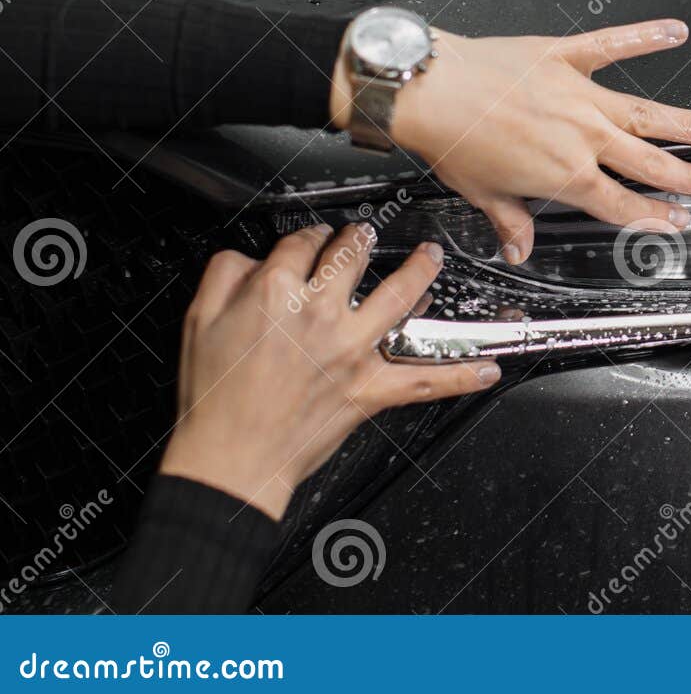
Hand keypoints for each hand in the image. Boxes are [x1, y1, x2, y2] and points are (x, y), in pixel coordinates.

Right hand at [160, 225, 498, 519]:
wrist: (230, 458)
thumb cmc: (214, 396)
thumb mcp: (199, 319)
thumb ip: (227, 274)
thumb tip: (252, 257)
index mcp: (276, 293)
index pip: (302, 243)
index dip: (308, 235)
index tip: (312, 238)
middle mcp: (321, 314)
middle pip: (353, 256)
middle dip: (361, 238)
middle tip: (365, 235)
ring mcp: (352, 351)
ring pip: (399, 295)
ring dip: (420, 271)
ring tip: (430, 257)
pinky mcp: (369, 389)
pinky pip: (424, 381)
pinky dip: (460, 377)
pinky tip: (488, 368)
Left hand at [331, 19, 690, 263]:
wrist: (430, 90)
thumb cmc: (453, 138)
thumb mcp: (483, 194)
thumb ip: (510, 222)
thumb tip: (517, 248)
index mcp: (566, 175)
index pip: (621, 204)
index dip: (653, 217)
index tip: (677, 221)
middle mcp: (583, 137)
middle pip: (647, 162)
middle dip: (685, 177)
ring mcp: (579, 96)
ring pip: (645, 113)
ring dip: (685, 122)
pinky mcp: (565, 57)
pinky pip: (612, 45)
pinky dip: (645, 36)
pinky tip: (675, 30)